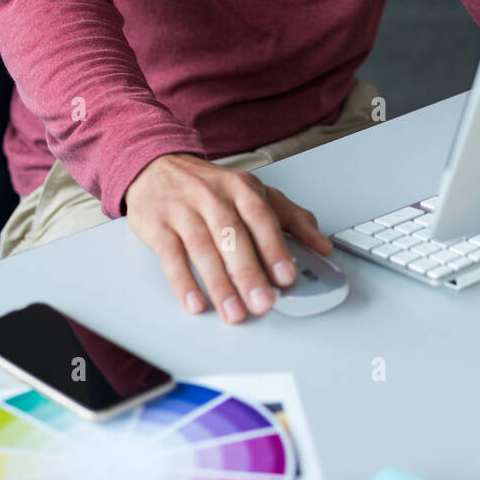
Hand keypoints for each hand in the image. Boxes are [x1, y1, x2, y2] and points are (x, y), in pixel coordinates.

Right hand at [124, 152, 332, 323]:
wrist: (158, 168)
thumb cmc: (211, 187)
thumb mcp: (253, 193)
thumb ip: (291, 217)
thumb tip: (322, 244)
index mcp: (241, 187)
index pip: (260, 216)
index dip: (274, 247)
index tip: (286, 276)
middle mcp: (212, 196)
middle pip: (232, 235)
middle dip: (249, 272)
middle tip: (262, 302)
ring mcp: (183, 210)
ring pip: (202, 248)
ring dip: (219, 284)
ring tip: (233, 311)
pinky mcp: (157, 226)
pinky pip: (170, 255)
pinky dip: (182, 281)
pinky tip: (194, 302)